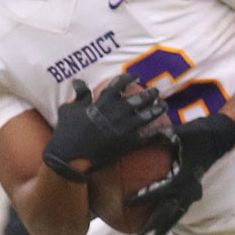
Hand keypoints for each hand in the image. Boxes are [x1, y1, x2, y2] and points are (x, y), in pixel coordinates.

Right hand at [43, 74, 165, 181]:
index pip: (119, 84)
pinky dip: (160, 134)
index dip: (129, 78)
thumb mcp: (69, 109)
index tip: (136, 77)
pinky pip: (149, 138)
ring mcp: (125, 128)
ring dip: (158, 110)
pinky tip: (167, 130)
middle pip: (139, 98)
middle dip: (150, 93)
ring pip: (148, 116)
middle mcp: (117, 112)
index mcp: (103, 102)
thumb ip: (79, 95)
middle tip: (156, 91)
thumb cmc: (66, 132)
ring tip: (164, 106)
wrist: (69, 157)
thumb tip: (78, 82)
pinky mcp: (129, 144)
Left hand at [129, 111, 234, 234]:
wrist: (219, 137)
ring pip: (177, 214)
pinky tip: (165, 225)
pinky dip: (173, 218)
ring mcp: (193, 191)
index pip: (160, 190)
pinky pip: (182, 208)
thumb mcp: (177, 132)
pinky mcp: (195, 190)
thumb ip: (156, 135)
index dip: (144, 197)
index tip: (127, 201)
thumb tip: (134, 134)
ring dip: (165, 227)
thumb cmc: (197, 134)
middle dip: (155, 224)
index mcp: (184, 177)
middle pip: (170, 211)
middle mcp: (190, 188)